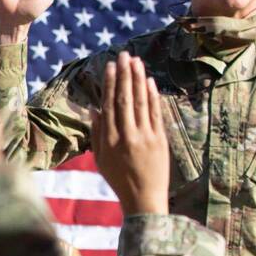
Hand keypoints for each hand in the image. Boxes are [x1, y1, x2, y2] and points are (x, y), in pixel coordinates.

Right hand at [92, 52, 168, 215]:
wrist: (143, 199)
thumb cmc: (119, 180)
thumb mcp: (100, 159)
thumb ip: (97, 133)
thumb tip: (95, 109)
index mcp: (110, 140)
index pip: (109, 105)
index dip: (110, 84)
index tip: (110, 66)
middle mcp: (127, 136)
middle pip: (125, 99)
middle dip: (124, 75)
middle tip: (124, 55)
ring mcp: (145, 137)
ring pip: (141, 102)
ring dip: (138, 80)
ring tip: (136, 61)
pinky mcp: (160, 140)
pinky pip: (155, 113)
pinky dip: (152, 96)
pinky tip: (149, 81)